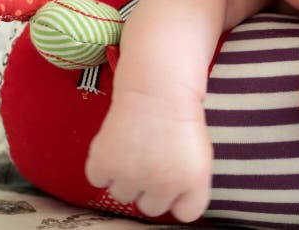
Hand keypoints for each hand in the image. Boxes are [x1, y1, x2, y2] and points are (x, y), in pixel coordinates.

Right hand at [85, 91, 211, 221]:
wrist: (156, 86)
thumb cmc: (178, 118)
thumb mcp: (199, 154)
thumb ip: (187, 185)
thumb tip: (168, 208)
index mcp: (194, 180)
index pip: (185, 213)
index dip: (178, 194)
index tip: (175, 174)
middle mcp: (164, 183)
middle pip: (151, 208)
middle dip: (149, 186)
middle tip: (152, 156)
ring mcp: (132, 176)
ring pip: (123, 196)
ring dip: (125, 176)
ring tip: (135, 147)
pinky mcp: (104, 165)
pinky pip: (99, 180)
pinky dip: (103, 164)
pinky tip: (118, 143)